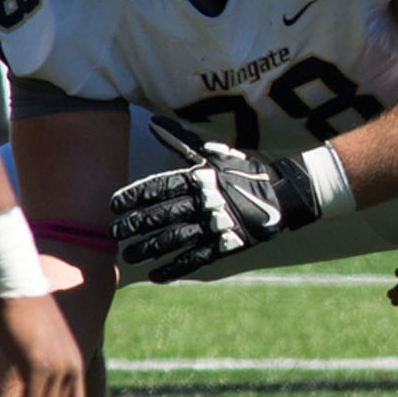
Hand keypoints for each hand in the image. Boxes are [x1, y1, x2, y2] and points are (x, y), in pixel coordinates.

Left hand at [109, 117, 319, 281]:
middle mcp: (204, 201)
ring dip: (149, 248)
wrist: (284, 192)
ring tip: (128, 256)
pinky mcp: (228, 243)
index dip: (134, 197)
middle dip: (135, 225)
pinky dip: (176, 267)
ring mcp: (216, 223)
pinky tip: (157, 275)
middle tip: (113, 233)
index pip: (159, 187)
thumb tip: (155, 122)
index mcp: (199, 177)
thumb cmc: (244, 170)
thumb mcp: (214, 152)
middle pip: (162, 214)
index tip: (113, 206)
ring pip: (175, 238)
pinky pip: (197, 258)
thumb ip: (182, 142)